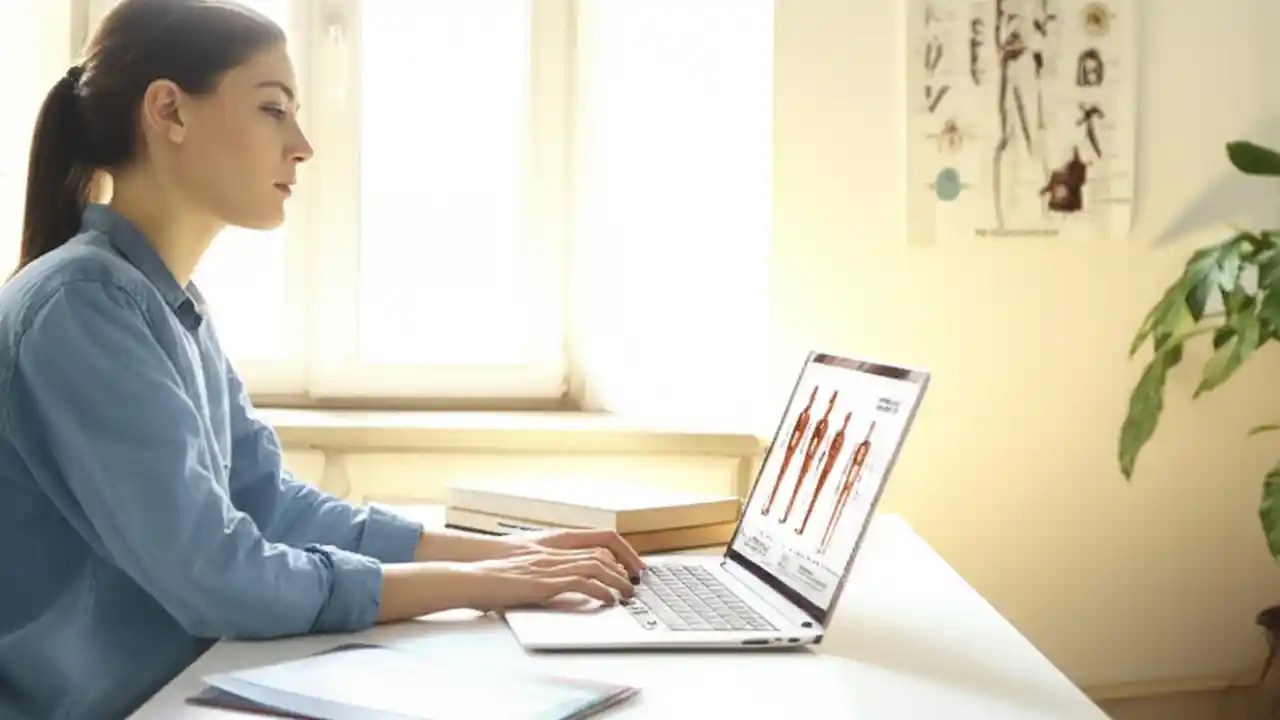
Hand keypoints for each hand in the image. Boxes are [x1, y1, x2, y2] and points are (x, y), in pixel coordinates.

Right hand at [459, 548, 636, 611]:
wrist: (469, 576)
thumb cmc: (488, 577)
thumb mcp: (521, 571)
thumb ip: (540, 574)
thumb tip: (554, 589)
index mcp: (548, 547)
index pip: (592, 542)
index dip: (614, 553)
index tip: (627, 567)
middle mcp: (552, 552)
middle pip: (600, 552)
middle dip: (622, 566)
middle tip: (635, 582)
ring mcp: (549, 565)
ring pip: (596, 564)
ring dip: (617, 579)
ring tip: (628, 593)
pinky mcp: (544, 582)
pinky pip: (582, 582)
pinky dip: (600, 590)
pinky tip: (608, 600)